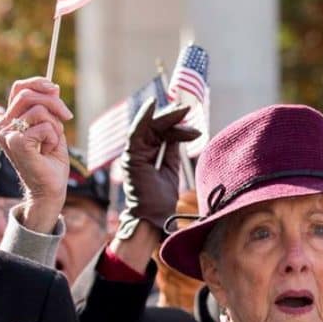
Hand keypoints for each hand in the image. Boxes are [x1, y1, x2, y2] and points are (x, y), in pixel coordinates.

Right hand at [0, 78, 72, 232]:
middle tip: (67, 116)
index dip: (37, 83)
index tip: (55, 88)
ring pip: (39, 111)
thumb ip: (48, 108)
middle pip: (27, 95)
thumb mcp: (51, 127)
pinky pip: (44, 126)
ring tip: (51, 143)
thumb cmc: (50, 161)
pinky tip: (47, 151)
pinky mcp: (16, 143)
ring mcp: (6, 135)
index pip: (18, 89)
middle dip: (54, 103)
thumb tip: (53, 87)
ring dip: (54, 126)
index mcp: (7, 122)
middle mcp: (1, 127)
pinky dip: (53, 137)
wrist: (50, 189)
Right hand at [116, 98, 196, 243]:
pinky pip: (135, 131)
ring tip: (183, 110)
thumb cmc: (161, 198)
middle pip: (157, 127)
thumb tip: (183, 132)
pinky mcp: (131, 155)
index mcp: (150, 154)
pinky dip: (143, 117)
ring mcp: (134, 152)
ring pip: (149, 126)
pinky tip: (152, 105)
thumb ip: (172, 150)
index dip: (176, 124)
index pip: (163, 133)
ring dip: (166, 116)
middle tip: (189, 108)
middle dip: (173, 117)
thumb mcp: (171, 169)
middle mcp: (141, 151)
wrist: (154, 216)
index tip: (192, 119)